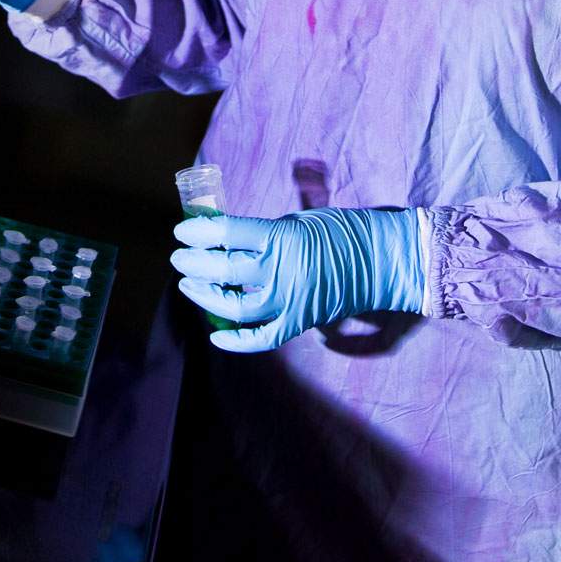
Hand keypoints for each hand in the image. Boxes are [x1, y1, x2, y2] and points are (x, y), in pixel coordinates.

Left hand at [170, 207, 424, 351]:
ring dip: (206, 297)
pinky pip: (262, 338)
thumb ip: (263, 233)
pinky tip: (215, 333)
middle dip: (194, 264)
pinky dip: (236, 341)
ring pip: (235, 308)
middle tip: (179, 257)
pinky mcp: (300, 322)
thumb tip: (222, 237)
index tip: (181, 231)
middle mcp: (283, 270)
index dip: (199, 233)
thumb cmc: (340, 231)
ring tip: (188, 285)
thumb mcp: (298, 220)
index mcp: (282, 237)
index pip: (227, 234)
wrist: (381, 260)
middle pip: (224, 271)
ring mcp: (291, 301)